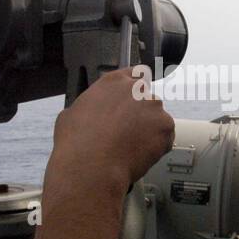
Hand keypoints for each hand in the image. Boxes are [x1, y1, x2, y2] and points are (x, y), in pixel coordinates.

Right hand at [47, 68, 174, 197]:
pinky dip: (158, 146)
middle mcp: (136, 89)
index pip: (135, 73)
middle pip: (147, 99)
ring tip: (131, 147)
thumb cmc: (77, 143)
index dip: (136, 88)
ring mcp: (154, 106)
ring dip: (149, 130)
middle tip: (128, 132)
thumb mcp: (72, 113)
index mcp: (113, 82)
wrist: (92, 165)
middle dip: (141, 114)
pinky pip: (166, 136)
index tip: (135, 99)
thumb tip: (90, 113)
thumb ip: (91, 106)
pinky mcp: (166, 126)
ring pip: (157, 118)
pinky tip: (139, 154)